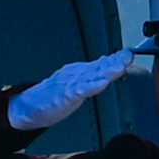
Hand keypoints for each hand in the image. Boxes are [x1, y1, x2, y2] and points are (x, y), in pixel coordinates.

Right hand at [6, 47, 142, 132]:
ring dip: (107, 71)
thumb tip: (108, 62)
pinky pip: (80, 91)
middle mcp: (77, 75)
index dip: (116, 58)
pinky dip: (91, 87)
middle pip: (99, 67)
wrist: (30, 106)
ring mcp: (71, 84)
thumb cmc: (53, 95)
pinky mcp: (65, 95)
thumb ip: (91, 73)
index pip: (101, 64)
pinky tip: (101, 84)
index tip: (129, 53)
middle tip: (128, 55)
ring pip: (92, 76)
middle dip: (115, 61)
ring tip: (119, 67)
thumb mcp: (76, 82)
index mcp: (80, 72)